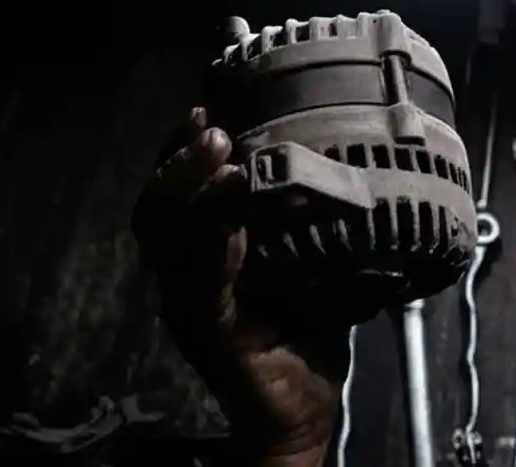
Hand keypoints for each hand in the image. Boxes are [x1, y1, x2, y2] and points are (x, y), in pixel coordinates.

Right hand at [133, 107, 347, 466]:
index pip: (177, 191)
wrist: (303, 408)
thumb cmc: (309, 327)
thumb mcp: (313, 259)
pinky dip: (212, 248)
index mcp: (206, 251)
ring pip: (170, 239)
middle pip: (159, 207)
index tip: (207, 108)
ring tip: (221, 159)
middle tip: (212, 127)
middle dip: (180, 162)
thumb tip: (356, 158)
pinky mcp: (206, 334)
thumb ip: (314, 216)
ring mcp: (189, 304)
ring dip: (193, 194)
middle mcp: (186, 273)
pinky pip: (199, 285)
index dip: (183, 150)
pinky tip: (229, 223)